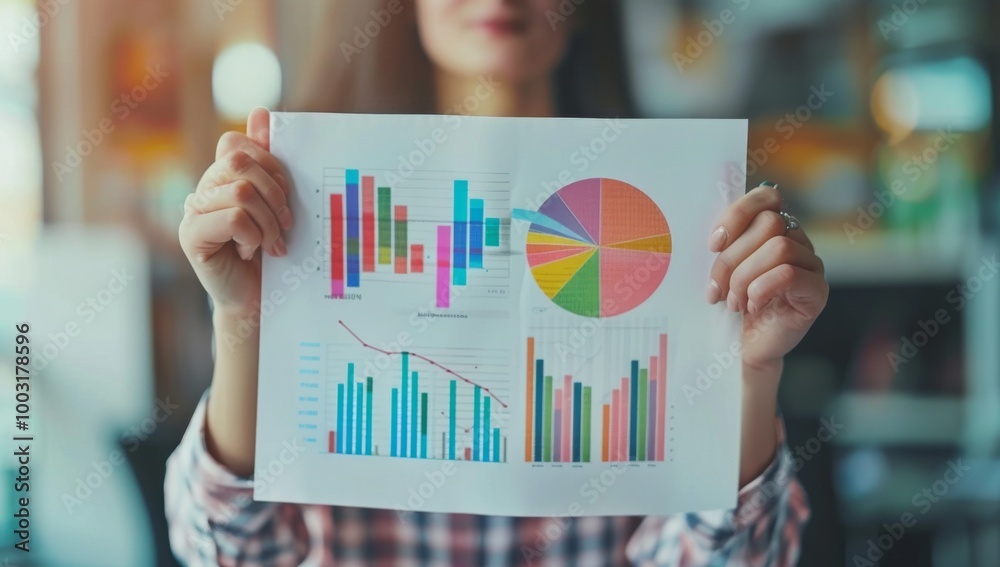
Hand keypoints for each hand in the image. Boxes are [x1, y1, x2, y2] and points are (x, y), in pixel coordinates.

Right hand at [178, 108, 291, 315]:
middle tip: (285, 223)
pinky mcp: (191, 236)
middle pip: (237, 162)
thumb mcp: (278, 203)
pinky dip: (254, 236)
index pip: (236, 144)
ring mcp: (192, 211)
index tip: (286, 196)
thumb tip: (261, 112)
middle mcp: (201, 189)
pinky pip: (234, 218)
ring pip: (241, 191)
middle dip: (273, 192)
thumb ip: (269, 161)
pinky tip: (252, 252)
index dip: (269, 164)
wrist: (258, 299)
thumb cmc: (270, 251)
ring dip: (268, 222)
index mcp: (220, 177)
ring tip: (271, 243)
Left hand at [706, 183, 827, 374]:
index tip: (713, 244)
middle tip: (716, 288)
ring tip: (733, 302)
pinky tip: (752, 307)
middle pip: (769, 224)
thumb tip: (717, 233)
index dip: (738, 214)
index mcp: (774, 228)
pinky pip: (789, 274)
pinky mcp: (817, 291)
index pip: (767, 197)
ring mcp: (811, 265)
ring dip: (745, 278)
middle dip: (733, 258)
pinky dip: (761, 290)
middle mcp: (797, 240)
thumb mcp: (722, 267)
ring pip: (778, 248)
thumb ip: (725, 243)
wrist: (743, 348)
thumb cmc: (730, 304)